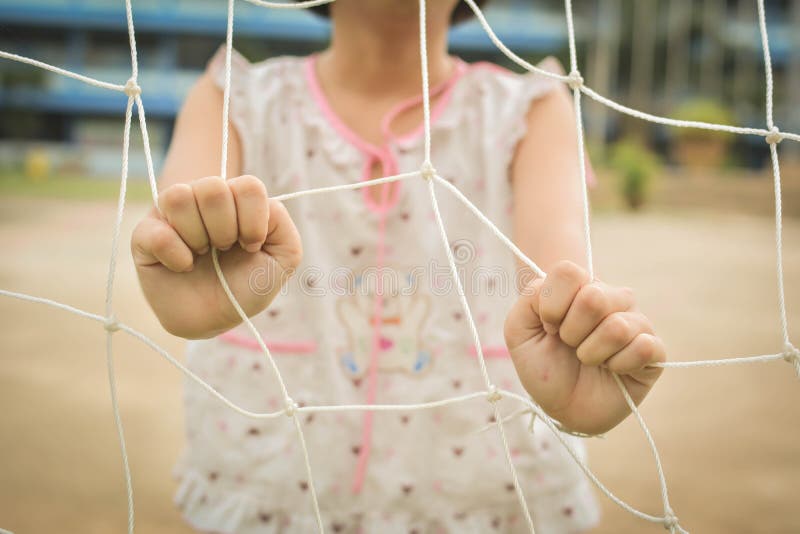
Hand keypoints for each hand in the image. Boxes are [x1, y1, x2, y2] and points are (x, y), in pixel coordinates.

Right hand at [131, 175, 301, 338]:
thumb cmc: (246, 285)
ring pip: (180, 197)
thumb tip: (263, 205)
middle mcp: (202, 199)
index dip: (254, 220)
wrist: (214, 319)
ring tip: (201, 254)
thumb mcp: (282, 260)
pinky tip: (182, 266)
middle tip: (224, 250)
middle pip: (213, 187)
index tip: (251, 245)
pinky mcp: (144, 235)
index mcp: (236, 200)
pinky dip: (176, 255)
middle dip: (225, 229)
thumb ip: (283, 227)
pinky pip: (156, 232)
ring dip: (198, 236)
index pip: (248, 186)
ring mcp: (170, 214)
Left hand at [504, 260, 664, 434]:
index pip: (568, 272)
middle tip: (570, 345)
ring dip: (592, 353)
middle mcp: (612, 298)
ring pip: (617, 326)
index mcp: (581, 287)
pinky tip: (612, 369)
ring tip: (589, 360)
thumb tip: (568, 287)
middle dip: (570, 332)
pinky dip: (618, 365)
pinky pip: (644, 347)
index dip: (551, 306)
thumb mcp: (519, 330)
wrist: (562, 407)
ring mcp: (636, 322)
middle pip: (593, 297)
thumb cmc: (544, 366)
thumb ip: (532, 297)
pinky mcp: (655, 351)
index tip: (549, 327)